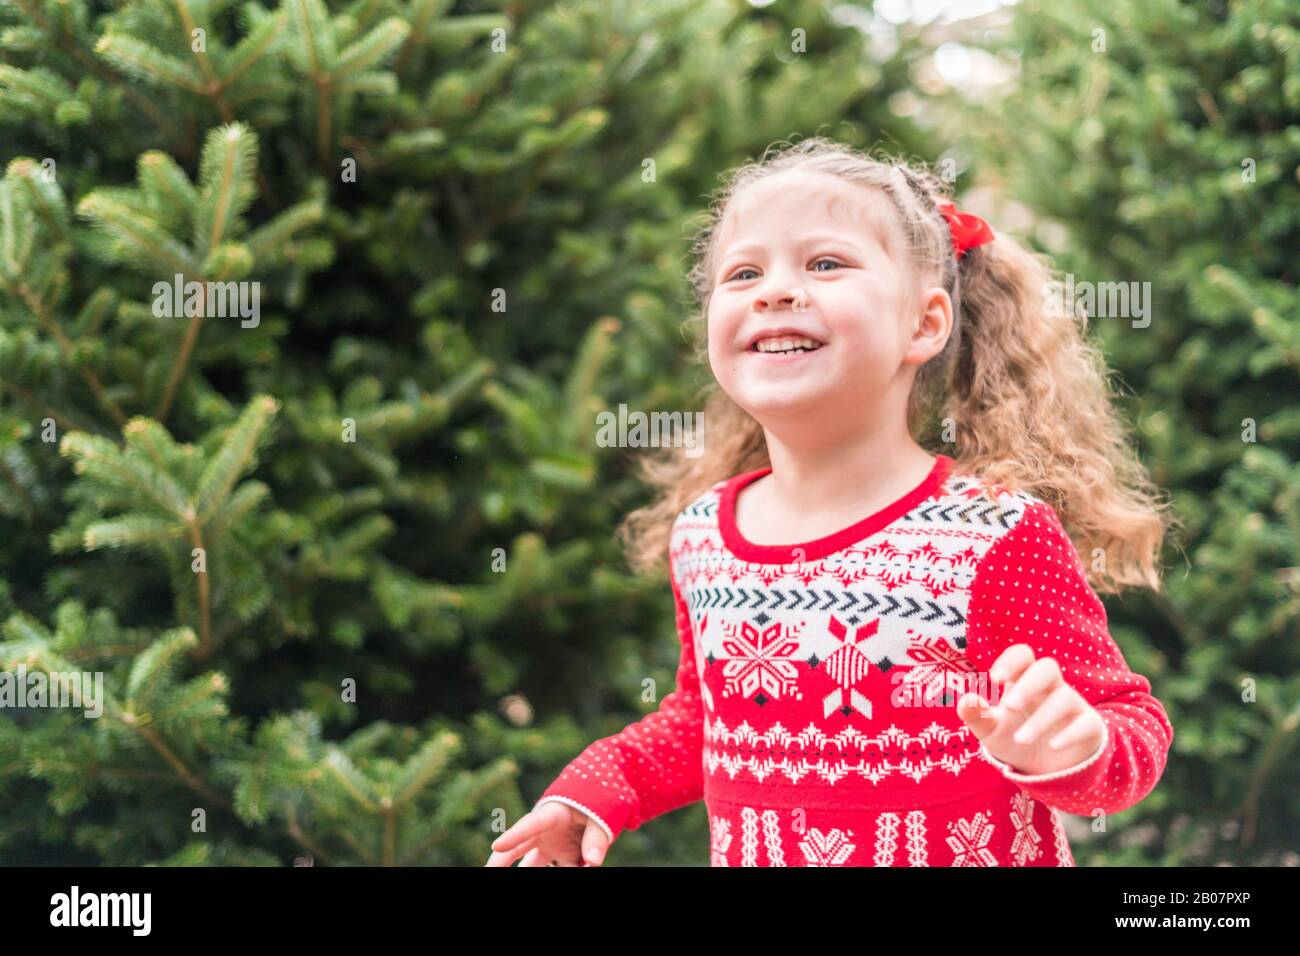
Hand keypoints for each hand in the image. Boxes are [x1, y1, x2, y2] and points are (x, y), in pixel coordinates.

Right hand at [484, 800, 609, 866]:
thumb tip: (593, 861)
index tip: (497, 845)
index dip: (515, 835)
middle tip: (486, 871)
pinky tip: (576, 864)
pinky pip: (557, 870)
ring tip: (515, 872)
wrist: (600, 797)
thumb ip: (597, 837)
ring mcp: (549, 846)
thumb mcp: (601, 813)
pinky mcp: (559, 857)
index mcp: (552, 814)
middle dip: (499, 862)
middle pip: (517, 848)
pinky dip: (566, 871)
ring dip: (525, 874)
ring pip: (531, 865)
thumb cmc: (598, 799)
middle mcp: (544, 833)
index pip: (531, 824)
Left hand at [956, 643, 1105, 776]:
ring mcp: (1073, 706)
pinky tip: (1054, 746)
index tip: (994, 679)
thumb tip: (965, 700)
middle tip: (1009, 706)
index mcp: (1023, 681)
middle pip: (1048, 668)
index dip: (1011, 660)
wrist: (1046, 771)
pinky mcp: (1089, 728)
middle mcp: (1050, 688)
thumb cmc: (1015, 740)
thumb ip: (977, 716)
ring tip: (1020, 739)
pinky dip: (1070, 733)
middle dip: (1029, 684)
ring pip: (1064, 698)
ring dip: (1041, 719)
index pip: (1023, 655)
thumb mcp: (991, 731)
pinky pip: (1086, 722)